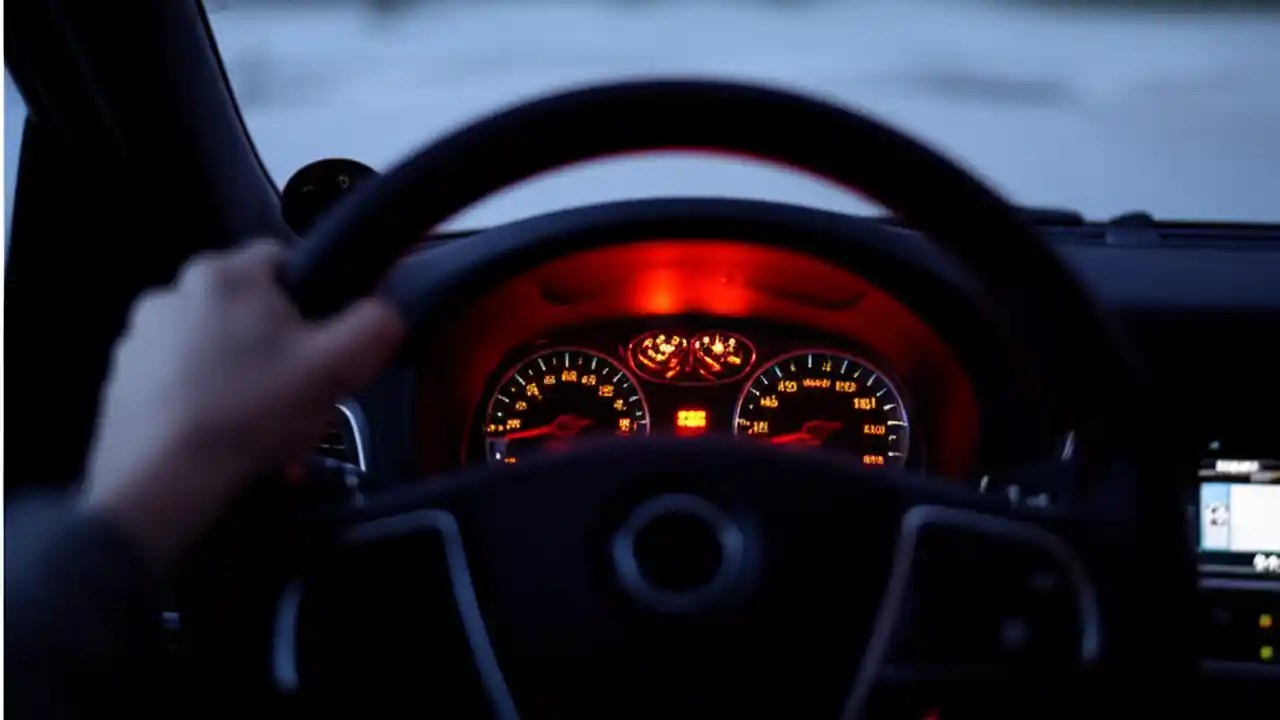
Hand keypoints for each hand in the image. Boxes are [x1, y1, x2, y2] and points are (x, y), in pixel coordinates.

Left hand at [82, 240, 403, 569]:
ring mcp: (138, 335)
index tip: (320, 344)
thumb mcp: (337, 369)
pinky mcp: (119, 378)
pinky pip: (175, 376)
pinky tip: (216, 431)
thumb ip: (375, 326)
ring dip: (233, 368)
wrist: (162, 478)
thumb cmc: (252, 412)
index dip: (311, 300)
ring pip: (209, 342)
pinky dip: (197, 396)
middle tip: (293, 389)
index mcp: (226, 273)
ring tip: (254, 419)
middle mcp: (172, 289)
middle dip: (271, 340)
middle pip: (245, 306)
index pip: (282, 260)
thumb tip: (387, 310)